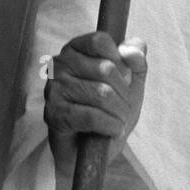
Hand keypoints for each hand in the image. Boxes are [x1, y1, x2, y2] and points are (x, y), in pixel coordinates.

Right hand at [44, 31, 146, 160]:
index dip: (121, 62)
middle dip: (124, 94)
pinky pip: (91, 116)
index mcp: (76, 49)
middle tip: (124, 108)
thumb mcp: (131, 81)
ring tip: (118, 120)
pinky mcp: (53, 114)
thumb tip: (133, 50)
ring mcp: (53, 89)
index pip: (101, 41)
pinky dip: (110, 125)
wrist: (94, 148)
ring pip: (101, 93)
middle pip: (106, 69)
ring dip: (119, 112)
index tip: (124, 80)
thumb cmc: (111, 109)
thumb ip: (136, 60)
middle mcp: (59, 64)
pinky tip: (112, 130)